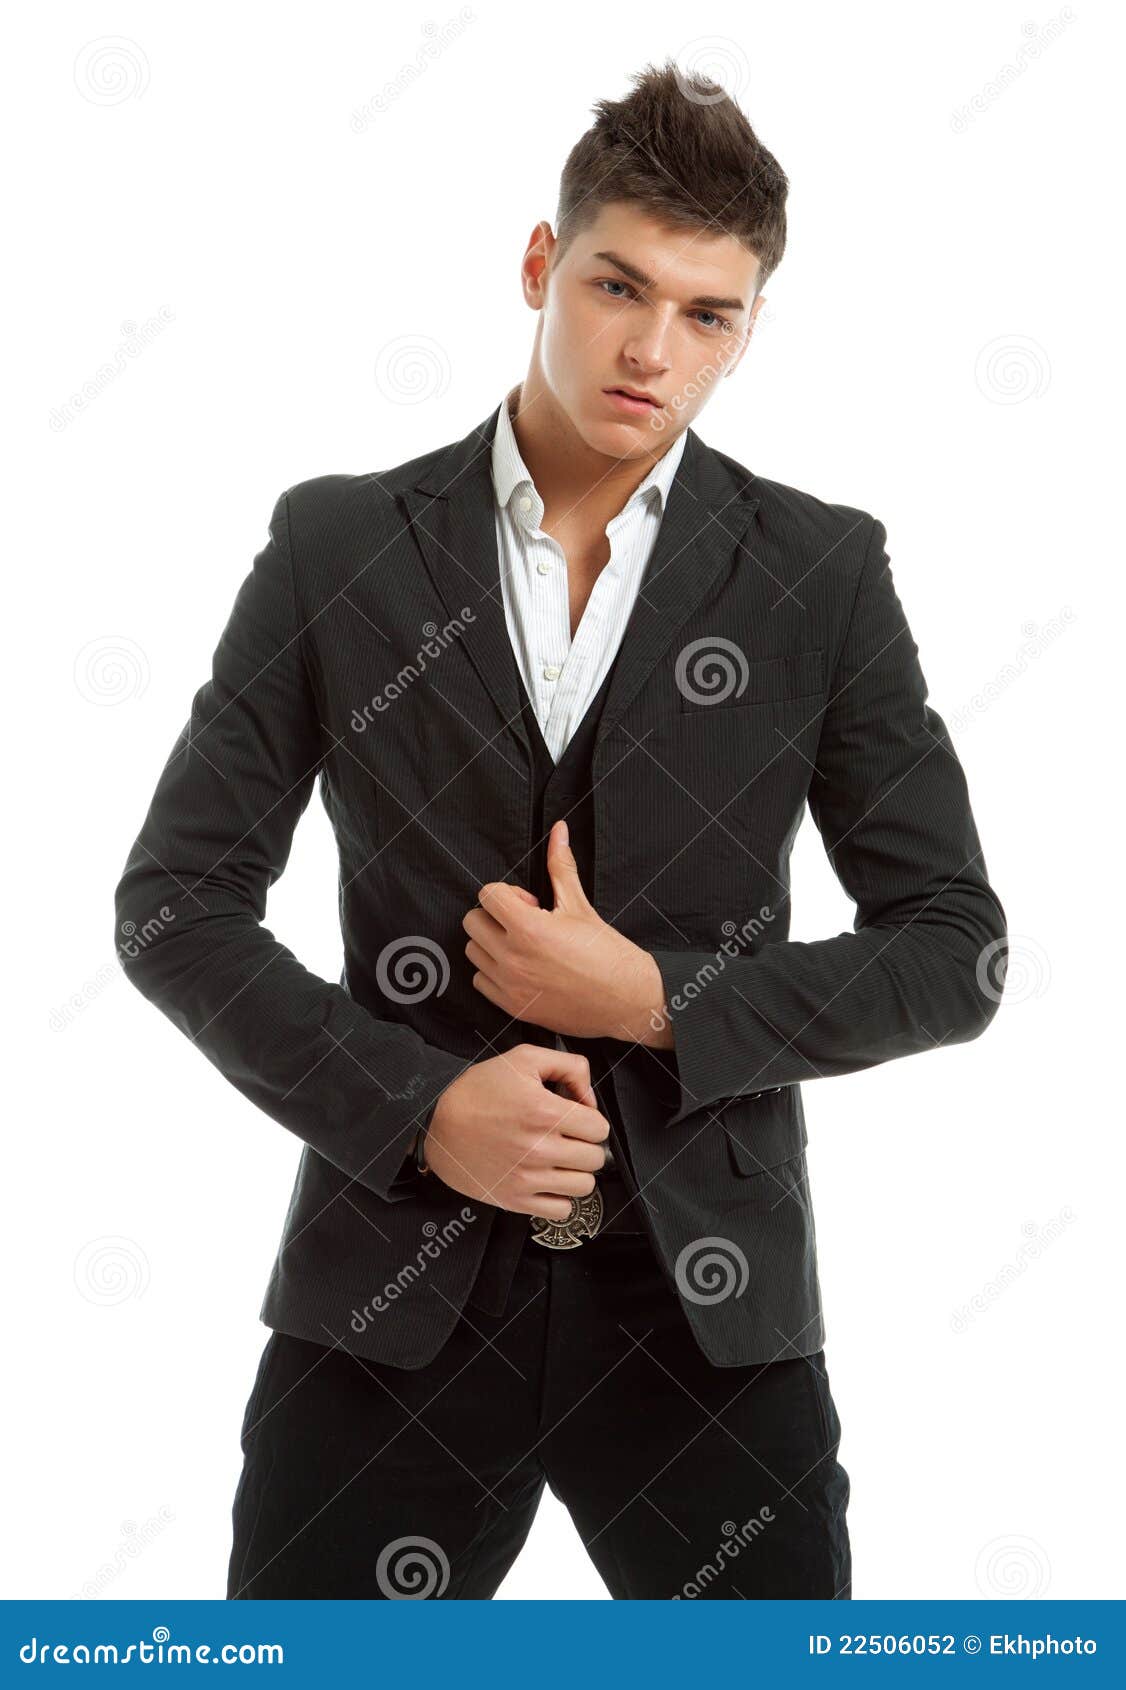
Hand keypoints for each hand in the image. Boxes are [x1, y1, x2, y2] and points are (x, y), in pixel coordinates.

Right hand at [422, 1043, 609, 1219]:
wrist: (435, 1121)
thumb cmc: (478, 1090)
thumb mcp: (524, 1058)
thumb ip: (570, 1067)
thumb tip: (590, 1099)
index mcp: (545, 1112)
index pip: (600, 1128)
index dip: (591, 1120)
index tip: (576, 1119)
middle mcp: (539, 1148)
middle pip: (595, 1159)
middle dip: (585, 1146)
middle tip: (568, 1138)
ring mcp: (527, 1177)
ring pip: (583, 1186)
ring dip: (576, 1173)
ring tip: (559, 1160)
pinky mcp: (514, 1199)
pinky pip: (560, 1210)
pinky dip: (559, 1198)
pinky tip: (547, 1180)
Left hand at [463, 819, 670, 1042]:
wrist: (627, 999)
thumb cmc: (607, 953)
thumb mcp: (580, 905)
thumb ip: (560, 866)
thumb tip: (558, 831)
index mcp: (528, 928)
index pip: (487, 895)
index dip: (507, 893)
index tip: (530, 903)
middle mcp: (513, 958)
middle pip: (472, 922)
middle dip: (495, 916)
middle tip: (525, 922)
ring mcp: (511, 985)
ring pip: (473, 951)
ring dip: (491, 942)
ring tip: (522, 945)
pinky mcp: (513, 1006)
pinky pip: (480, 981)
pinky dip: (494, 972)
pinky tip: (521, 967)